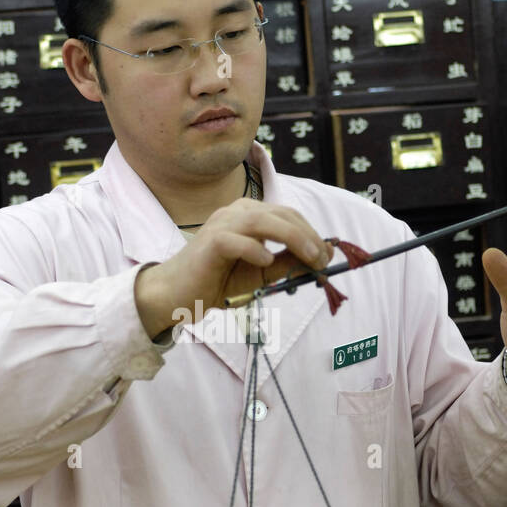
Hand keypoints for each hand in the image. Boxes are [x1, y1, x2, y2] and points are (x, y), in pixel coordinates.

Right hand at [135, 199, 333, 338]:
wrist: (177, 294)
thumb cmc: (217, 282)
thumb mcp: (261, 274)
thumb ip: (286, 264)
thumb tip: (320, 259)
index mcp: (249, 215)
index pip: (289, 215)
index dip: (313, 233)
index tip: (329, 256)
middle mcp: (237, 213)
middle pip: (281, 214)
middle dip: (309, 236)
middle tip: (324, 260)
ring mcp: (222, 225)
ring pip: (263, 221)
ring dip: (292, 237)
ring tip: (310, 257)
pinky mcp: (209, 243)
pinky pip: (236, 241)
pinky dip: (255, 249)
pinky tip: (267, 261)